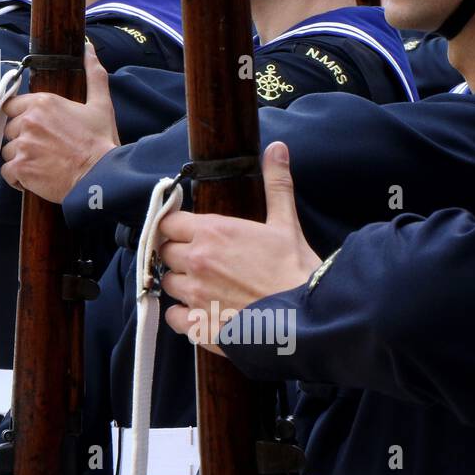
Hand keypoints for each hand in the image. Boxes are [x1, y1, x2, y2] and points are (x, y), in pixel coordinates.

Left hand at [0, 43, 118, 202]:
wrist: (100, 177)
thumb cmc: (101, 142)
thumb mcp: (100, 104)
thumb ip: (93, 74)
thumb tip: (89, 49)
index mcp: (43, 102)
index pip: (11, 106)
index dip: (21, 118)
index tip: (34, 128)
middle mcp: (28, 121)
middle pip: (10, 129)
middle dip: (23, 139)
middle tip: (44, 148)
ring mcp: (22, 145)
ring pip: (8, 151)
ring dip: (21, 158)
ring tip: (43, 163)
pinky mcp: (20, 168)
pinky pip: (8, 173)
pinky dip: (18, 178)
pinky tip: (35, 177)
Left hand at [161, 142, 320, 350]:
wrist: (308, 321)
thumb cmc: (296, 271)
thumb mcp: (286, 223)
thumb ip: (276, 184)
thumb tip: (277, 148)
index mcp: (211, 232)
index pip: (167, 223)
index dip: (175, 228)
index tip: (186, 233)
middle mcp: (196, 261)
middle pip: (165, 253)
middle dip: (178, 255)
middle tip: (201, 261)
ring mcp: (194, 295)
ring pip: (167, 284)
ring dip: (181, 284)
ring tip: (204, 286)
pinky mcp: (198, 325)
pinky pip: (173, 318)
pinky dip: (182, 316)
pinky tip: (201, 313)